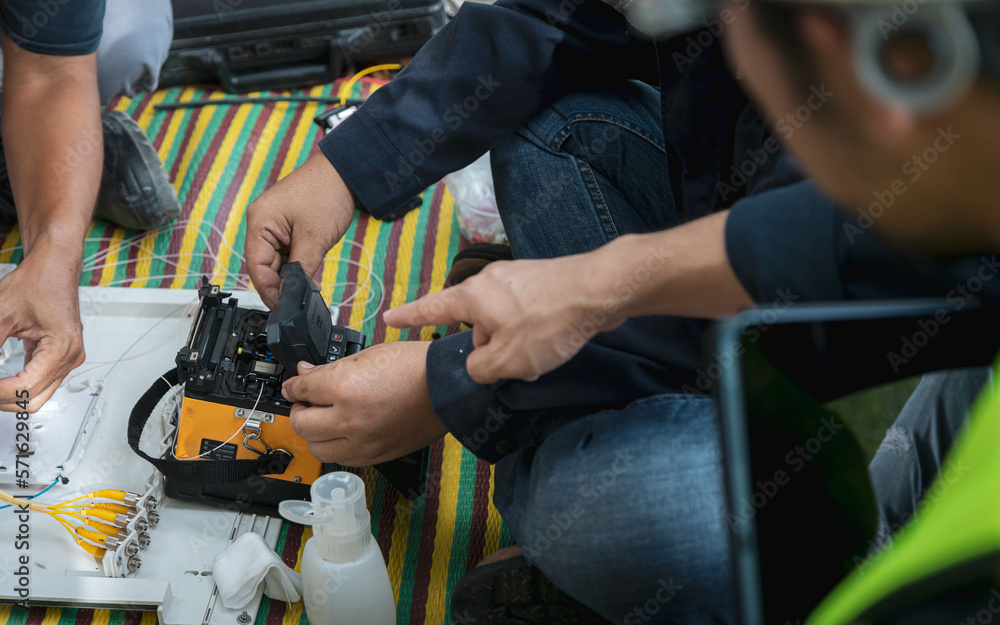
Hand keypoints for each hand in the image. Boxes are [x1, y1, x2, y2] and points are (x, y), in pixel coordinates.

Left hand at [0, 246, 84, 411]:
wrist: (54, 267)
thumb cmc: (39, 281)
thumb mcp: (1, 314)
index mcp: (63, 347)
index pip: (25, 387)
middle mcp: (71, 357)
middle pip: (32, 400)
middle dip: (1, 399)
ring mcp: (68, 359)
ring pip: (35, 395)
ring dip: (7, 394)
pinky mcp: (59, 358)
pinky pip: (37, 383)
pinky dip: (14, 385)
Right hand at [245, 152, 355, 308]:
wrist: (345, 173)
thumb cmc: (326, 192)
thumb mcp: (314, 239)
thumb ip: (301, 270)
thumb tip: (294, 294)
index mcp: (259, 222)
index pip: (256, 268)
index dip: (269, 291)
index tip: (283, 309)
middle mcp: (261, 224)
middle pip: (265, 267)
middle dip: (282, 285)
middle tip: (299, 302)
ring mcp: (274, 226)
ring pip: (278, 263)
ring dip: (292, 277)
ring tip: (308, 288)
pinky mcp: (287, 229)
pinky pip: (287, 255)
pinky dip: (297, 267)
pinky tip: (309, 277)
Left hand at [282, 341, 445, 465]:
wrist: (447, 387)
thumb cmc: (416, 367)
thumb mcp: (368, 355)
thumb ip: (332, 368)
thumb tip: (307, 374)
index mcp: (345, 388)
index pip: (301, 389)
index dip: (293, 385)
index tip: (294, 385)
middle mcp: (350, 419)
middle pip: (301, 424)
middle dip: (299, 410)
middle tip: (305, 401)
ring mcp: (363, 442)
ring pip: (317, 448)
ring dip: (314, 433)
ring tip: (323, 419)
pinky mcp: (376, 455)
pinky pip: (341, 459)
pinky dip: (336, 446)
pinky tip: (343, 432)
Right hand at [383, 253, 623, 383]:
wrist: (600, 290)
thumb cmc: (550, 322)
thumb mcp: (506, 360)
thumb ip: (480, 369)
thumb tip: (479, 364)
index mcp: (472, 297)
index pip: (430, 309)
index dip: (408, 317)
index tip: (389, 318)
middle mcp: (491, 281)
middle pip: (476, 322)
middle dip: (491, 348)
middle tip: (514, 367)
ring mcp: (518, 278)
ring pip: (505, 320)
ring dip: (516, 343)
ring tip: (543, 356)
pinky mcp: (543, 281)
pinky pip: (527, 312)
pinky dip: (534, 331)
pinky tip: (555, 341)